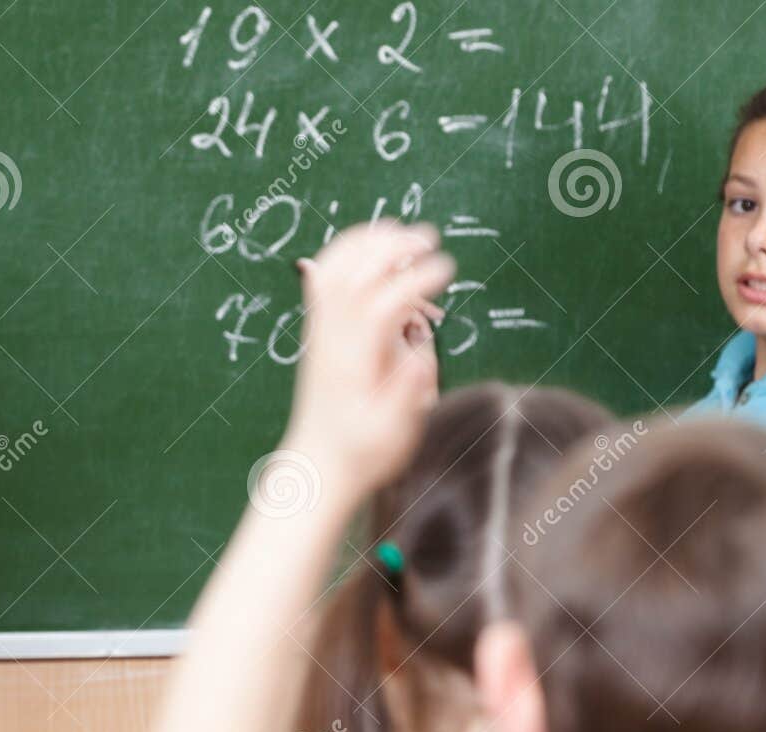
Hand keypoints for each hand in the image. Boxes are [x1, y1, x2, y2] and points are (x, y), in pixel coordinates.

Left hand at [283, 221, 453, 493]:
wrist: (318, 467)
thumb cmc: (361, 453)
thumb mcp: (393, 431)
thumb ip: (406, 390)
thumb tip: (420, 354)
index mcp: (354, 362)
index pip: (382, 305)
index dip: (415, 280)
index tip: (446, 269)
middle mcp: (333, 341)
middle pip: (356, 278)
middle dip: (393, 249)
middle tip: (429, 237)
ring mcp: (321, 335)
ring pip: (336, 273)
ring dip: (368, 244)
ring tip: (401, 229)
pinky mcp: (318, 335)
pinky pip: (323, 283)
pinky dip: (343, 255)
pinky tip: (367, 243)